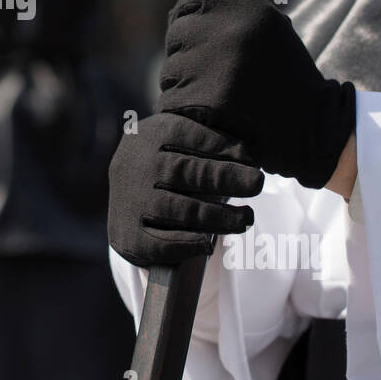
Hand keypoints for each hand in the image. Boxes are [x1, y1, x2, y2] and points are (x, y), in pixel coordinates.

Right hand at [108, 112, 261, 266]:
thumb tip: (247, 156)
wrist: (123, 204)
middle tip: (257, 183)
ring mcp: (131, 201)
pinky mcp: (129, 236)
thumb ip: (208, 142)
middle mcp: (135, 166)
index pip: (188, 135)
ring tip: (247, 217)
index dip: (223, 146)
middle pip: (184, 171)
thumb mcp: (177, 143)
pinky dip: (190, 244)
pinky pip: (163, 243)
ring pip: (180, 210)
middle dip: (226, 177)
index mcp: (150, 135)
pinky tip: (210, 243)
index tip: (250, 158)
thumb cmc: (167, 169)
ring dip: (220, 216)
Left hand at [158, 0, 354, 189]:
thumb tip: (177, 13)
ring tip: (220, 96)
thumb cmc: (287, 82)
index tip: (200, 32)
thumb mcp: (269, 34)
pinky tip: (212, 115)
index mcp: (249, 7)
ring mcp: (208, 65)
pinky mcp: (195, 98)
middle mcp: (226, 30)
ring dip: (185, 83)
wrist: (308, 132)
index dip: (191, 17)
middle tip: (215, 73)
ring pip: (171, 68)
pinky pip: (171, 97)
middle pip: (177, 33)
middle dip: (188, 52)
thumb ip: (227, 17)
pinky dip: (185, 108)